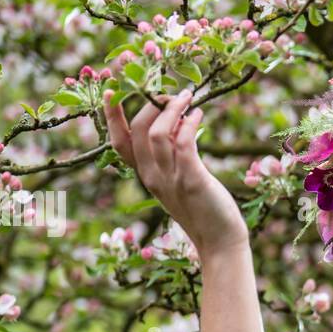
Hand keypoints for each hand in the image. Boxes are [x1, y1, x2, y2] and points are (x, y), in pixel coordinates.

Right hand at [102, 89, 248, 256]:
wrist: (219, 241)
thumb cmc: (203, 207)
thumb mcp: (178, 178)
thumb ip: (171, 153)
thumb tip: (174, 119)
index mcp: (146, 175)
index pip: (119, 142)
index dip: (113, 115)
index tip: (114, 90)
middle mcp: (153, 176)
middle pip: (138, 130)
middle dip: (150, 103)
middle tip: (171, 92)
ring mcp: (170, 179)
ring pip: (158, 133)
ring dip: (172, 108)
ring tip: (187, 96)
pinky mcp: (191, 180)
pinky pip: (184, 143)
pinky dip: (189, 123)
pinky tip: (198, 114)